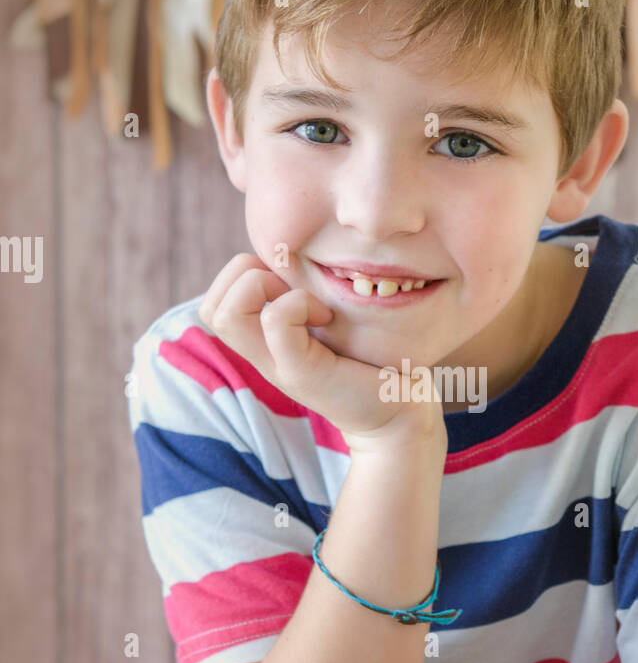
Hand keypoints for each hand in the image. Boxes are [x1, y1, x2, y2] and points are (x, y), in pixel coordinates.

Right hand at [198, 254, 446, 450]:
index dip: (241, 278)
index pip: (214, 303)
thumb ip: (305, 295)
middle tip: (293, 290)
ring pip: (225, 313)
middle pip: (211, 309)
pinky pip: (275, 319)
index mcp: (264, 343)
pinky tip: (327, 317)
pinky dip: (298, 304)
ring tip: (308, 305)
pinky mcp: (302, 373)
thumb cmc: (370, 358)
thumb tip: (293, 254)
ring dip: (263, 288)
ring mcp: (278, 367)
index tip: (290, 285)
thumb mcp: (328, 322)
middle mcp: (262, 356)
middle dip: (244, 277)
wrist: (400, 408)